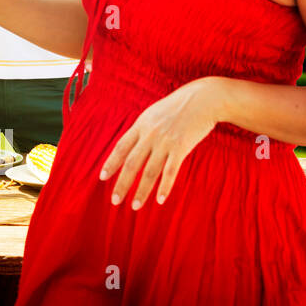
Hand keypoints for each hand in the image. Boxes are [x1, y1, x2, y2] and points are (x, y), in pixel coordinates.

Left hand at [99, 78, 224, 209]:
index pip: (120, 148)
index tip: (102, 178)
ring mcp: (165, 141)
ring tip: (135, 206)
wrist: (203, 98)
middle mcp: (149, 135)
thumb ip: (143, 130)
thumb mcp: (154, 114)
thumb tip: (133, 145)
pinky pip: (170, 171)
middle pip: (131, 163)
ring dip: (141, 191)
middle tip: (115, 201)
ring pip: (149, 171)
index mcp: (140, 125)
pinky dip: (164, 187)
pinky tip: (159, 200)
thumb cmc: (178, 107)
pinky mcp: (181, 147)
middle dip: (121, 183)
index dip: (110, 163)